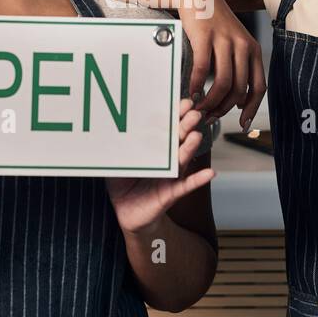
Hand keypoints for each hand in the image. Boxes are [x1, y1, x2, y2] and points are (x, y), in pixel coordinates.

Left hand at [106, 99, 215, 235]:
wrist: (127, 214)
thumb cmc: (123, 186)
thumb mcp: (116, 164)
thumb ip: (117, 148)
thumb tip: (107, 129)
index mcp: (154, 149)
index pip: (165, 129)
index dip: (173, 116)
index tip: (182, 103)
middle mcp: (166, 160)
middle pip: (178, 140)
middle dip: (185, 126)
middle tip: (193, 113)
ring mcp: (170, 176)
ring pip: (182, 160)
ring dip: (190, 147)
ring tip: (196, 136)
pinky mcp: (171, 193)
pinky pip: (186, 186)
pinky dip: (198, 180)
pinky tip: (210, 173)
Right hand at [174, 0, 265, 129]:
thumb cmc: (215, 25)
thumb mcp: (234, 44)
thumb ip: (239, 69)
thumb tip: (239, 101)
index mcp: (253, 50)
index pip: (258, 87)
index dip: (251, 109)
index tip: (241, 124)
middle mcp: (243, 46)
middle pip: (238, 89)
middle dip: (223, 109)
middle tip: (209, 117)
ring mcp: (224, 40)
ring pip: (222, 83)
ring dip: (210, 101)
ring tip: (199, 108)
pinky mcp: (205, 36)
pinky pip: (202, 68)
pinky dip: (196, 84)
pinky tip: (191, 91)